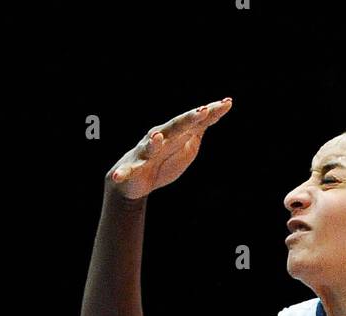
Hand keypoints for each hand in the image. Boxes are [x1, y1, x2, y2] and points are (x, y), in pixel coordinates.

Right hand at [107, 99, 232, 199]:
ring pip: (150, 146)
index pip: (194, 121)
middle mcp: (159, 138)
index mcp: (174, 133)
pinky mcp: (132, 169)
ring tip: (157, 138)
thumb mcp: (187, 146)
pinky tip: (118, 176)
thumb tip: (212, 113)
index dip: (210, 114)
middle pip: (175, 127)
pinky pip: (128, 171)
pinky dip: (123, 173)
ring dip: (153, 142)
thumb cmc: (163, 161)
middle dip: (188, 120)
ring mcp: (145, 153)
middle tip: (203, 111)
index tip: (227, 103)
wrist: (135, 181)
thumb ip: (198, 131)